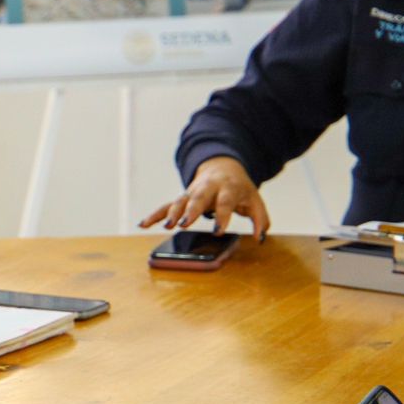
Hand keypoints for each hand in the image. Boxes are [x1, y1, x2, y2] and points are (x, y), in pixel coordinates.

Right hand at [139, 156, 269, 238]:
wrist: (223, 167)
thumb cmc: (239, 187)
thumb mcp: (254, 200)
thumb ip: (260, 219)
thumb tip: (259, 237)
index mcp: (227, 188)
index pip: (225, 202)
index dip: (222, 216)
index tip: (217, 231)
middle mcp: (207, 188)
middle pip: (197, 199)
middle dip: (190, 212)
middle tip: (184, 225)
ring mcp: (192, 192)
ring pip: (180, 202)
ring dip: (172, 214)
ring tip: (166, 227)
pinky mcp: (182, 198)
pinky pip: (166, 206)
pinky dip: (155, 214)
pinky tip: (143, 224)